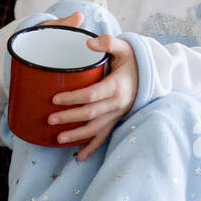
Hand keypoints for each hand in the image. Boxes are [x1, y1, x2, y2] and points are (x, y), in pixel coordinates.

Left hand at [39, 13, 139, 161]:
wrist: (150, 74)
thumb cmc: (132, 59)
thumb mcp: (123, 47)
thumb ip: (108, 43)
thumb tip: (89, 43)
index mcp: (116, 85)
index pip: (92, 94)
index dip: (74, 98)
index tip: (55, 98)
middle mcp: (118, 103)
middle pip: (91, 113)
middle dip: (70, 118)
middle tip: (50, 119)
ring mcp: (117, 114)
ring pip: (96, 129)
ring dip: (78, 136)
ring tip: (58, 139)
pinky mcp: (116, 120)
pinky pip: (104, 136)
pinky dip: (92, 148)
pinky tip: (79, 157)